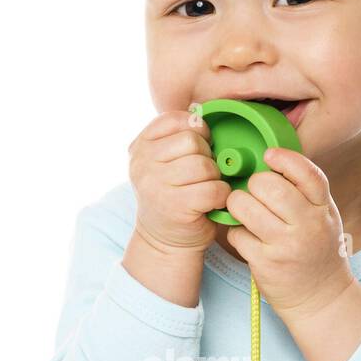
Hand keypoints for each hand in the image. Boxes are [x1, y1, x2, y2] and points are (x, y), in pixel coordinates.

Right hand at [126, 109, 228, 254]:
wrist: (163, 241)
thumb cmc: (172, 196)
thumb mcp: (163, 162)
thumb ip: (175, 139)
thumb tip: (203, 118)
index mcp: (140, 147)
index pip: (174, 119)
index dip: (195, 129)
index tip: (200, 146)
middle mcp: (142, 164)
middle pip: (192, 140)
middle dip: (207, 155)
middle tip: (203, 173)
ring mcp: (156, 185)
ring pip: (204, 165)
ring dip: (215, 177)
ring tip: (207, 187)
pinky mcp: (175, 206)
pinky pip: (213, 189)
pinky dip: (221, 195)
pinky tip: (213, 202)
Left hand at [223, 147, 356, 318]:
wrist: (321, 297)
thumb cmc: (318, 251)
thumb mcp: (324, 218)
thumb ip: (306, 193)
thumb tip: (272, 162)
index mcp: (322, 209)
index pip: (307, 174)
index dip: (285, 159)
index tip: (269, 156)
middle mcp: (306, 226)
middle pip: (269, 186)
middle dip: (253, 184)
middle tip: (253, 192)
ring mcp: (285, 245)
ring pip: (245, 206)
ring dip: (238, 204)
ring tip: (244, 211)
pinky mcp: (265, 263)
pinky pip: (237, 234)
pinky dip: (236, 233)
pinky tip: (247, 238)